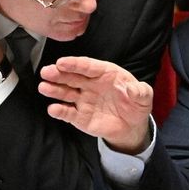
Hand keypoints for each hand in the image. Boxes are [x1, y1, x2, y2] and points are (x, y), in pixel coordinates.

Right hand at [39, 56, 153, 152]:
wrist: (132, 126)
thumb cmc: (136, 105)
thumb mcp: (144, 97)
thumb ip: (140, 91)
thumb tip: (133, 89)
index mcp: (105, 74)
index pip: (88, 67)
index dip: (75, 64)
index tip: (62, 62)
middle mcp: (91, 85)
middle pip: (72, 77)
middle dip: (59, 74)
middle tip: (47, 72)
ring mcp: (84, 100)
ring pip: (66, 93)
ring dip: (55, 90)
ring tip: (44, 87)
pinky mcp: (80, 116)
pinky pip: (68, 113)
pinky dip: (60, 111)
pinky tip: (53, 109)